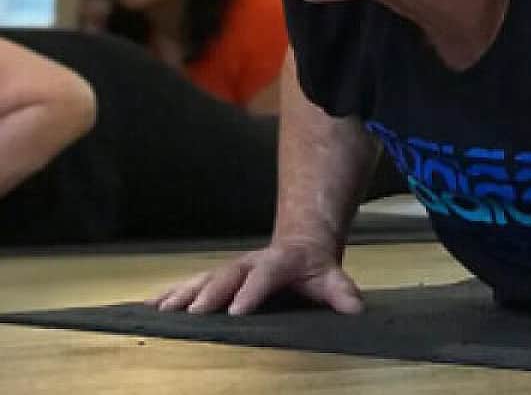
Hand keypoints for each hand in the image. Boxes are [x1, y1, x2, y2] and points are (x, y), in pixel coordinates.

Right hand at [146, 239, 362, 315]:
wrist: (300, 243)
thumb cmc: (313, 266)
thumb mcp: (331, 276)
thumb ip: (340, 291)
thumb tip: (355, 307)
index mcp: (278, 262)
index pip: (264, 276)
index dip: (251, 292)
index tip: (236, 310)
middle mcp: (249, 263)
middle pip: (227, 276)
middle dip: (210, 294)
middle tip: (194, 312)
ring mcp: (231, 269)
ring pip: (204, 279)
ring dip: (183, 294)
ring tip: (162, 309)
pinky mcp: (217, 278)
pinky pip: (191, 284)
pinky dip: (170, 293)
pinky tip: (150, 305)